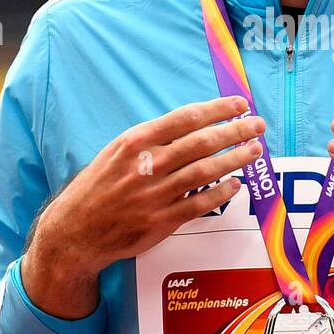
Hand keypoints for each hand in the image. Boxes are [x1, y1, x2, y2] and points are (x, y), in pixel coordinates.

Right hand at [22, 96, 263, 318]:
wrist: (76, 230)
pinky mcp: (161, 221)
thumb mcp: (117, 151)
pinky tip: (236, 184)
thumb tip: (193, 125)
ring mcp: (156, 194)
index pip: (186, 118)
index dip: (218, 109)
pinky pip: (199, 204)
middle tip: (257, 124)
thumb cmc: (99, 186)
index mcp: (136, 141)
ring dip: (235, 159)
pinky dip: (220, 193)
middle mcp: (147, 164)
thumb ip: (152, 139)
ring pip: (205, 171)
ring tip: (255, 150)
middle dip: (235, 131)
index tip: (239, 104)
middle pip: (202, 142)